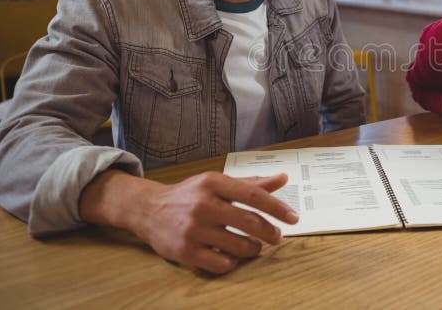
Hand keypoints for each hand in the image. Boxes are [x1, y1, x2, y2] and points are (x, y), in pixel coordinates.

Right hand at [80, 170, 298, 274]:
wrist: (148, 209)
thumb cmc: (190, 195)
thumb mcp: (218, 182)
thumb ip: (251, 183)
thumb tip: (283, 178)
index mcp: (213, 182)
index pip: (253, 195)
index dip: (277, 208)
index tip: (294, 218)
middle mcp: (203, 204)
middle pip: (249, 222)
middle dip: (269, 233)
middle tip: (277, 237)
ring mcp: (193, 229)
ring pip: (238, 245)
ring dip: (252, 249)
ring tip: (254, 246)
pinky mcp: (184, 251)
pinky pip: (221, 263)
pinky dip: (232, 262)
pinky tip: (231, 256)